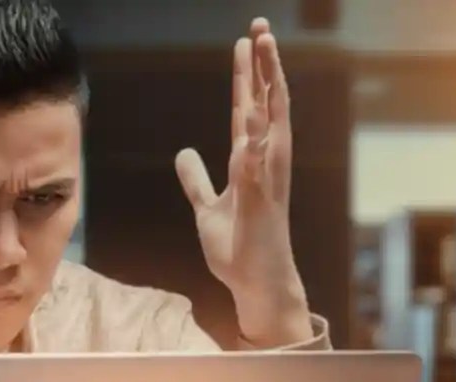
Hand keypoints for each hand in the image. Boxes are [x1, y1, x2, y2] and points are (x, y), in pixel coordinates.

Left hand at [173, 19, 310, 345]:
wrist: (252, 282)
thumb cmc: (238, 247)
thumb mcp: (206, 207)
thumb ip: (196, 180)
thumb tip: (184, 153)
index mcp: (249, 161)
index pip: (248, 108)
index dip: (247, 76)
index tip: (247, 42)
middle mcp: (263, 162)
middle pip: (266, 102)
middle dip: (263, 64)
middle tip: (259, 26)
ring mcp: (267, 177)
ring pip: (272, 119)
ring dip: (269, 83)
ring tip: (265, 48)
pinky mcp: (264, 198)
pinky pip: (261, 161)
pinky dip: (259, 137)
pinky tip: (257, 111)